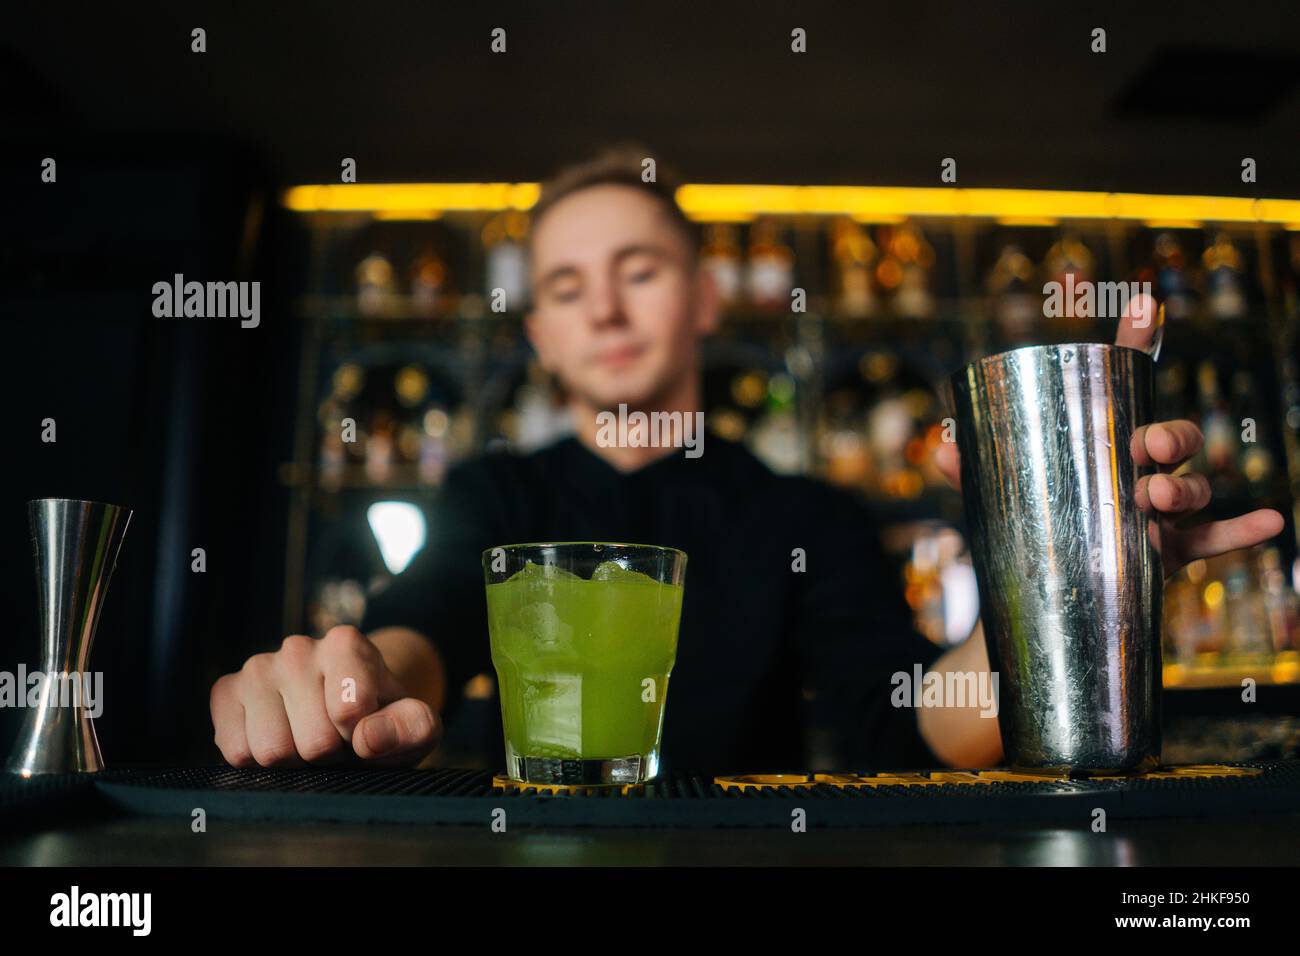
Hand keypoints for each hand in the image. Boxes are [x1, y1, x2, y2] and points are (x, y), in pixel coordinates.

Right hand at [210, 625, 440, 767]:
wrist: (348, 709)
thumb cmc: (383, 718)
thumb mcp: (416, 725)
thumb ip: (411, 728)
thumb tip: (368, 737)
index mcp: (346, 644)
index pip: (349, 712)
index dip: (363, 738)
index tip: (366, 728)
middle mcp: (298, 647)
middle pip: (311, 742)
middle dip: (330, 756)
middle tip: (338, 741)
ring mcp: (257, 668)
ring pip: (271, 751)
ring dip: (295, 762)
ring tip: (308, 739)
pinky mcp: (226, 691)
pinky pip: (235, 751)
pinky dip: (259, 762)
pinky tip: (280, 738)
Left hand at [933, 293, 1283, 575]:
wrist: (1039, 595)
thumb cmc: (1026, 529)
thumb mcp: (993, 497)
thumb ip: (970, 472)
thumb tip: (941, 445)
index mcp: (1099, 443)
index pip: (1122, 388)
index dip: (1135, 346)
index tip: (1140, 307)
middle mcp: (1136, 469)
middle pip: (1171, 437)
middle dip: (1169, 436)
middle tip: (1147, 448)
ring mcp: (1157, 511)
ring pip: (1191, 488)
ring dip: (1188, 486)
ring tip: (1161, 495)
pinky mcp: (1170, 553)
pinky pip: (1215, 541)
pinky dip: (1244, 531)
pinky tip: (1274, 521)